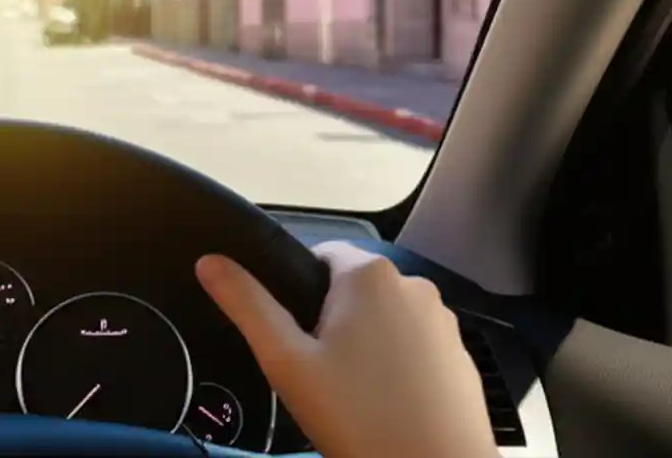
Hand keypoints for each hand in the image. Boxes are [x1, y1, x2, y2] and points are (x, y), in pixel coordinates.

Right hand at [196, 243, 497, 457]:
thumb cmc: (355, 415)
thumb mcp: (286, 361)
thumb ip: (247, 305)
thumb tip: (209, 261)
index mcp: (368, 274)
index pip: (321, 255)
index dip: (298, 292)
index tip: (293, 338)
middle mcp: (413, 284)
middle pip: (354, 289)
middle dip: (332, 320)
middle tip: (316, 372)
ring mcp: (444, 321)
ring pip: (385, 319)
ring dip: (366, 343)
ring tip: (351, 395)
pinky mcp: (462, 357)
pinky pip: (416, 347)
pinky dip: (398, 366)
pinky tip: (387, 406)